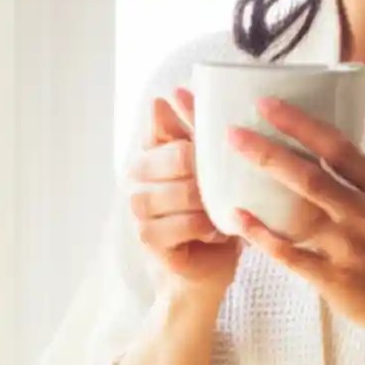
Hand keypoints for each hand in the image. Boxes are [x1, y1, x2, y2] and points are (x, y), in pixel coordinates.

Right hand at [128, 88, 240, 295]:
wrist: (205, 271)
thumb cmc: (210, 215)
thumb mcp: (208, 171)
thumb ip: (194, 134)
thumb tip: (171, 92)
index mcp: (148, 153)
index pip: (163, 126)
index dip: (194, 128)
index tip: (225, 134)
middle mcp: (135, 178)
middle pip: (175, 156)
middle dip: (207, 169)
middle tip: (229, 182)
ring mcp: (137, 210)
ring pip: (179, 192)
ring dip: (208, 201)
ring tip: (224, 208)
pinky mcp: (147, 239)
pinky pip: (182, 224)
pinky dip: (206, 227)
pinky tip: (218, 231)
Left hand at [228, 98, 364, 364]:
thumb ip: (357, 184)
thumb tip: (315, 148)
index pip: (338, 148)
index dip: (300, 124)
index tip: (267, 104)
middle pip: (311, 176)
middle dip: (268, 151)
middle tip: (233, 133)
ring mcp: (350, 249)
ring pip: (298, 212)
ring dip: (261, 186)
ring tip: (225, 168)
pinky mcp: (335, 280)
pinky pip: (290, 254)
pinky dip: (261, 235)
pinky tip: (236, 219)